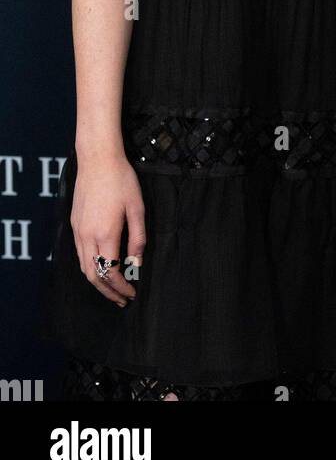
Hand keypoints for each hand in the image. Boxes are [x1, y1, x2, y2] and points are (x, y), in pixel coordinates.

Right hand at [71, 154, 145, 305]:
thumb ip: (137, 238)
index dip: (121, 287)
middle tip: (122, 300)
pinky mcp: (75, 224)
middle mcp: (87, 236)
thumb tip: (137, 264)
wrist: (97, 159)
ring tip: (112, 289)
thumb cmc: (121, 180)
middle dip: (108, 292)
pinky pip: (80, 254)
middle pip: (94, 276)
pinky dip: (90, 268)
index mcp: (105, 234)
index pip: (111, 272)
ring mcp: (78, 231)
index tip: (132, 294)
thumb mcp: (137, 208)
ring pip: (84, 268)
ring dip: (97, 283)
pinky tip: (101, 268)